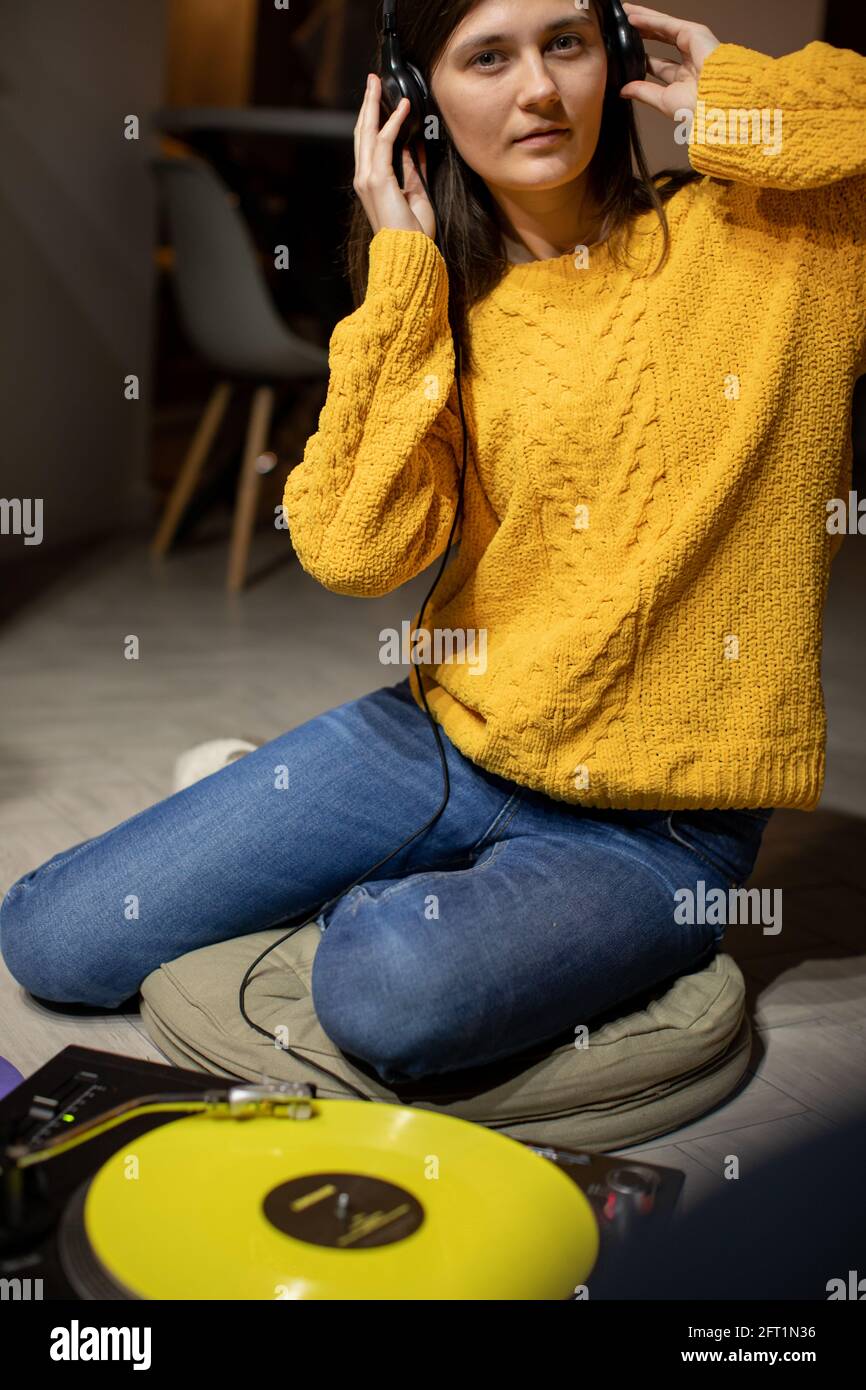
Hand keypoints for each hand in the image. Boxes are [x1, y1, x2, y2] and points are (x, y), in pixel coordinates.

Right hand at [353, 73, 436, 239]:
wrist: (407, 251)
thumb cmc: (412, 231)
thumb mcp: (415, 193)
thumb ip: (412, 169)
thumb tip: (413, 146)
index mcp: (371, 182)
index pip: (368, 143)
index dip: (371, 119)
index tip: (378, 99)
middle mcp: (364, 178)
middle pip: (361, 132)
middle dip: (367, 104)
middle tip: (371, 81)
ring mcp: (368, 178)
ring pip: (368, 132)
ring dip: (374, 105)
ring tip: (378, 84)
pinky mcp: (378, 179)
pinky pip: (384, 142)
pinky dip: (393, 122)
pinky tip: (402, 108)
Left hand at [619, 4, 720, 119]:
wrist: (714, 100)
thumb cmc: (696, 107)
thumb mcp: (663, 99)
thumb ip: (643, 92)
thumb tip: (624, 90)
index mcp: (684, 78)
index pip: (658, 63)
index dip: (643, 56)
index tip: (627, 53)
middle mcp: (689, 59)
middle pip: (660, 40)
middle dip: (642, 31)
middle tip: (624, 26)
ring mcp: (693, 44)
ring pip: (663, 27)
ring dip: (644, 18)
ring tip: (625, 12)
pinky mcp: (694, 33)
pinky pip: (667, 24)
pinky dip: (649, 20)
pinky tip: (633, 17)